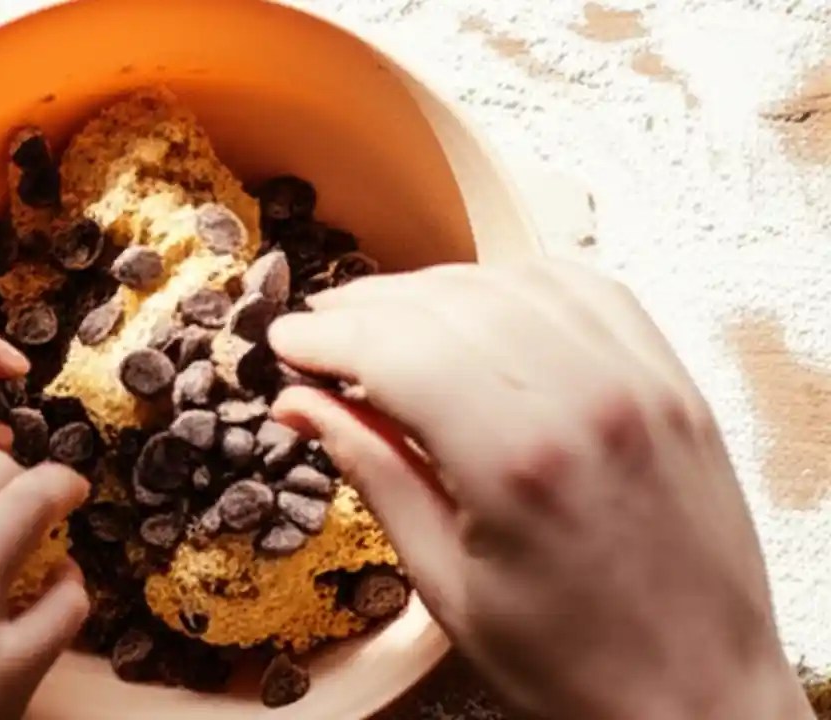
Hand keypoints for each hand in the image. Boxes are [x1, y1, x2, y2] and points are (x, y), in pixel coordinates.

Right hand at [268, 262, 812, 719]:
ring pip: (512, 282)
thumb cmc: (570, 661)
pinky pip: (589, 289)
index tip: (283, 339)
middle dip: (367, 306)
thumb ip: (373, 472)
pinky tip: (480, 300)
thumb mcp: (444, 581)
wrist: (699, 693)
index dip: (327, 336)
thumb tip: (299, 404)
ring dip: (434, 288)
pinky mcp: (673, 382)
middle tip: (319, 328)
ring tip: (385, 316)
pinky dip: (518, 282)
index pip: (396, 350)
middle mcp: (585, 398)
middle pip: (447, 303)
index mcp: (516, 459)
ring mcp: (640, 381)